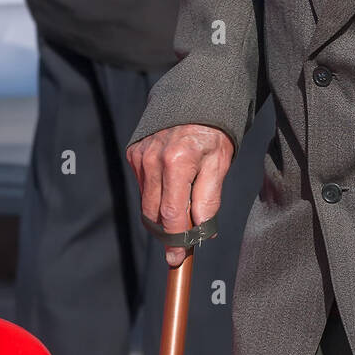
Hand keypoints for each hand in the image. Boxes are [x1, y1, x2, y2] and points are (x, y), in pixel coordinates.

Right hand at [126, 124, 233, 267]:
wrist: (195, 97)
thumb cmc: (213, 131)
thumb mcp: (220, 162)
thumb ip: (209, 198)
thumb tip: (202, 230)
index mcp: (177, 162)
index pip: (171, 215)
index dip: (175, 240)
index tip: (178, 258)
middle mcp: (152, 160)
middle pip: (154, 214)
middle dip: (167, 232)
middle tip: (182, 243)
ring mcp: (140, 156)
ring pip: (147, 202)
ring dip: (162, 213)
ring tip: (183, 210)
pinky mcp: (134, 153)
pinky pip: (143, 186)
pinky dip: (157, 194)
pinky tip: (173, 186)